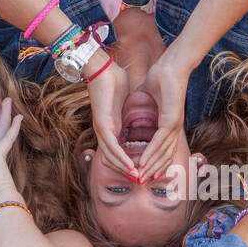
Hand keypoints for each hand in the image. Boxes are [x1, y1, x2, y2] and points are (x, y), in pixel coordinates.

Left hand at [86, 58, 135, 177]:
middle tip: (143, 179)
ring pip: (110, 158)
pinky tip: (131, 166)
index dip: (130, 163)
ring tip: (139, 177)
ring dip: (125, 170)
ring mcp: (102, 129)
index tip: (145, 169)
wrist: (103, 67)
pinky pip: (111, 148)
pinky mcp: (102, 125)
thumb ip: (133, 112)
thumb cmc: (116, 81)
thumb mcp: (129, 102)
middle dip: (127, 172)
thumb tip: (144, 115)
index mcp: (111, 127)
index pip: (117, 153)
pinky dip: (121, 159)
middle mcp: (104, 132)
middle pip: (111, 161)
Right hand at [137, 53, 188, 182]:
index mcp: (168, 123)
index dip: (152, 162)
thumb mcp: (145, 98)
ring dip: (151, 166)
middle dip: (151, 170)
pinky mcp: (172, 119)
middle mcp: (173, 128)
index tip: (140, 172)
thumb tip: (131, 115)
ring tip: (140, 177)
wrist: (170, 64)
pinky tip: (144, 162)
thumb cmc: (159, 78)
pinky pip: (161, 141)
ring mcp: (174, 124)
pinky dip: (152, 153)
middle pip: (164, 156)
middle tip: (140, 182)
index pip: (162, 149)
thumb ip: (141, 110)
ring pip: (163, 152)